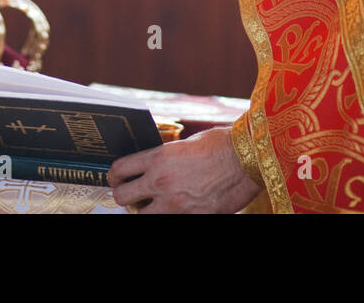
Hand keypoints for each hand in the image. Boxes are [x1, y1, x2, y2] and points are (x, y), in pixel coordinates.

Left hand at [108, 127, 263, 212]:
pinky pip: (170, 220)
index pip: (119, 170)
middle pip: (123, 197)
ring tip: (151, 204)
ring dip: (143, 210)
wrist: (249, 160)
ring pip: (141, 216)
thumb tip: (151, 164)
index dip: (113, 175)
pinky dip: (168, 215)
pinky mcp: (192, 217)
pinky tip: (176, 207)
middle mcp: (161, 182)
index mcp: (158, 158)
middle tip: (129, 193)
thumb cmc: (222, 145)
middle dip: (123, 195)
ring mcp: (175, 205)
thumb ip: (165, 156)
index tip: (115, 177)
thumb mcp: (186, 143)